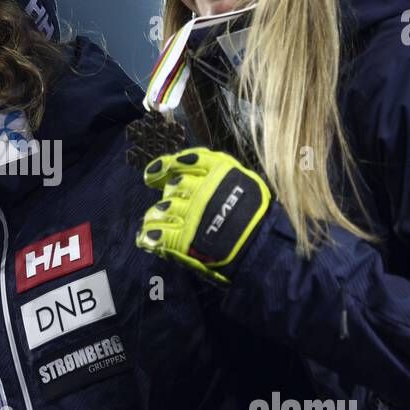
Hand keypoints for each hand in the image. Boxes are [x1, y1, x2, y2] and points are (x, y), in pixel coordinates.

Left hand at [136, 147, 270, 286]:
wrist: (263, 247)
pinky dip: (148, 236)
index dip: (163, 167)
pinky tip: (146, 238)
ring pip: (160, 209)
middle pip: (172, 186)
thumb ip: (215, 172)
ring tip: (154, 221)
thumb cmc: (255, 215)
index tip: (152, 175)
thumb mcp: (241, 181)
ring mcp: (190, 214)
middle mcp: (200, 189)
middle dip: (169, 195)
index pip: (181, 162)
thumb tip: (186, 168)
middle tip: (169, 205)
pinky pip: (155, 234)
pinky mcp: (183, 239)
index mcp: (217, 170)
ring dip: (156, 216)